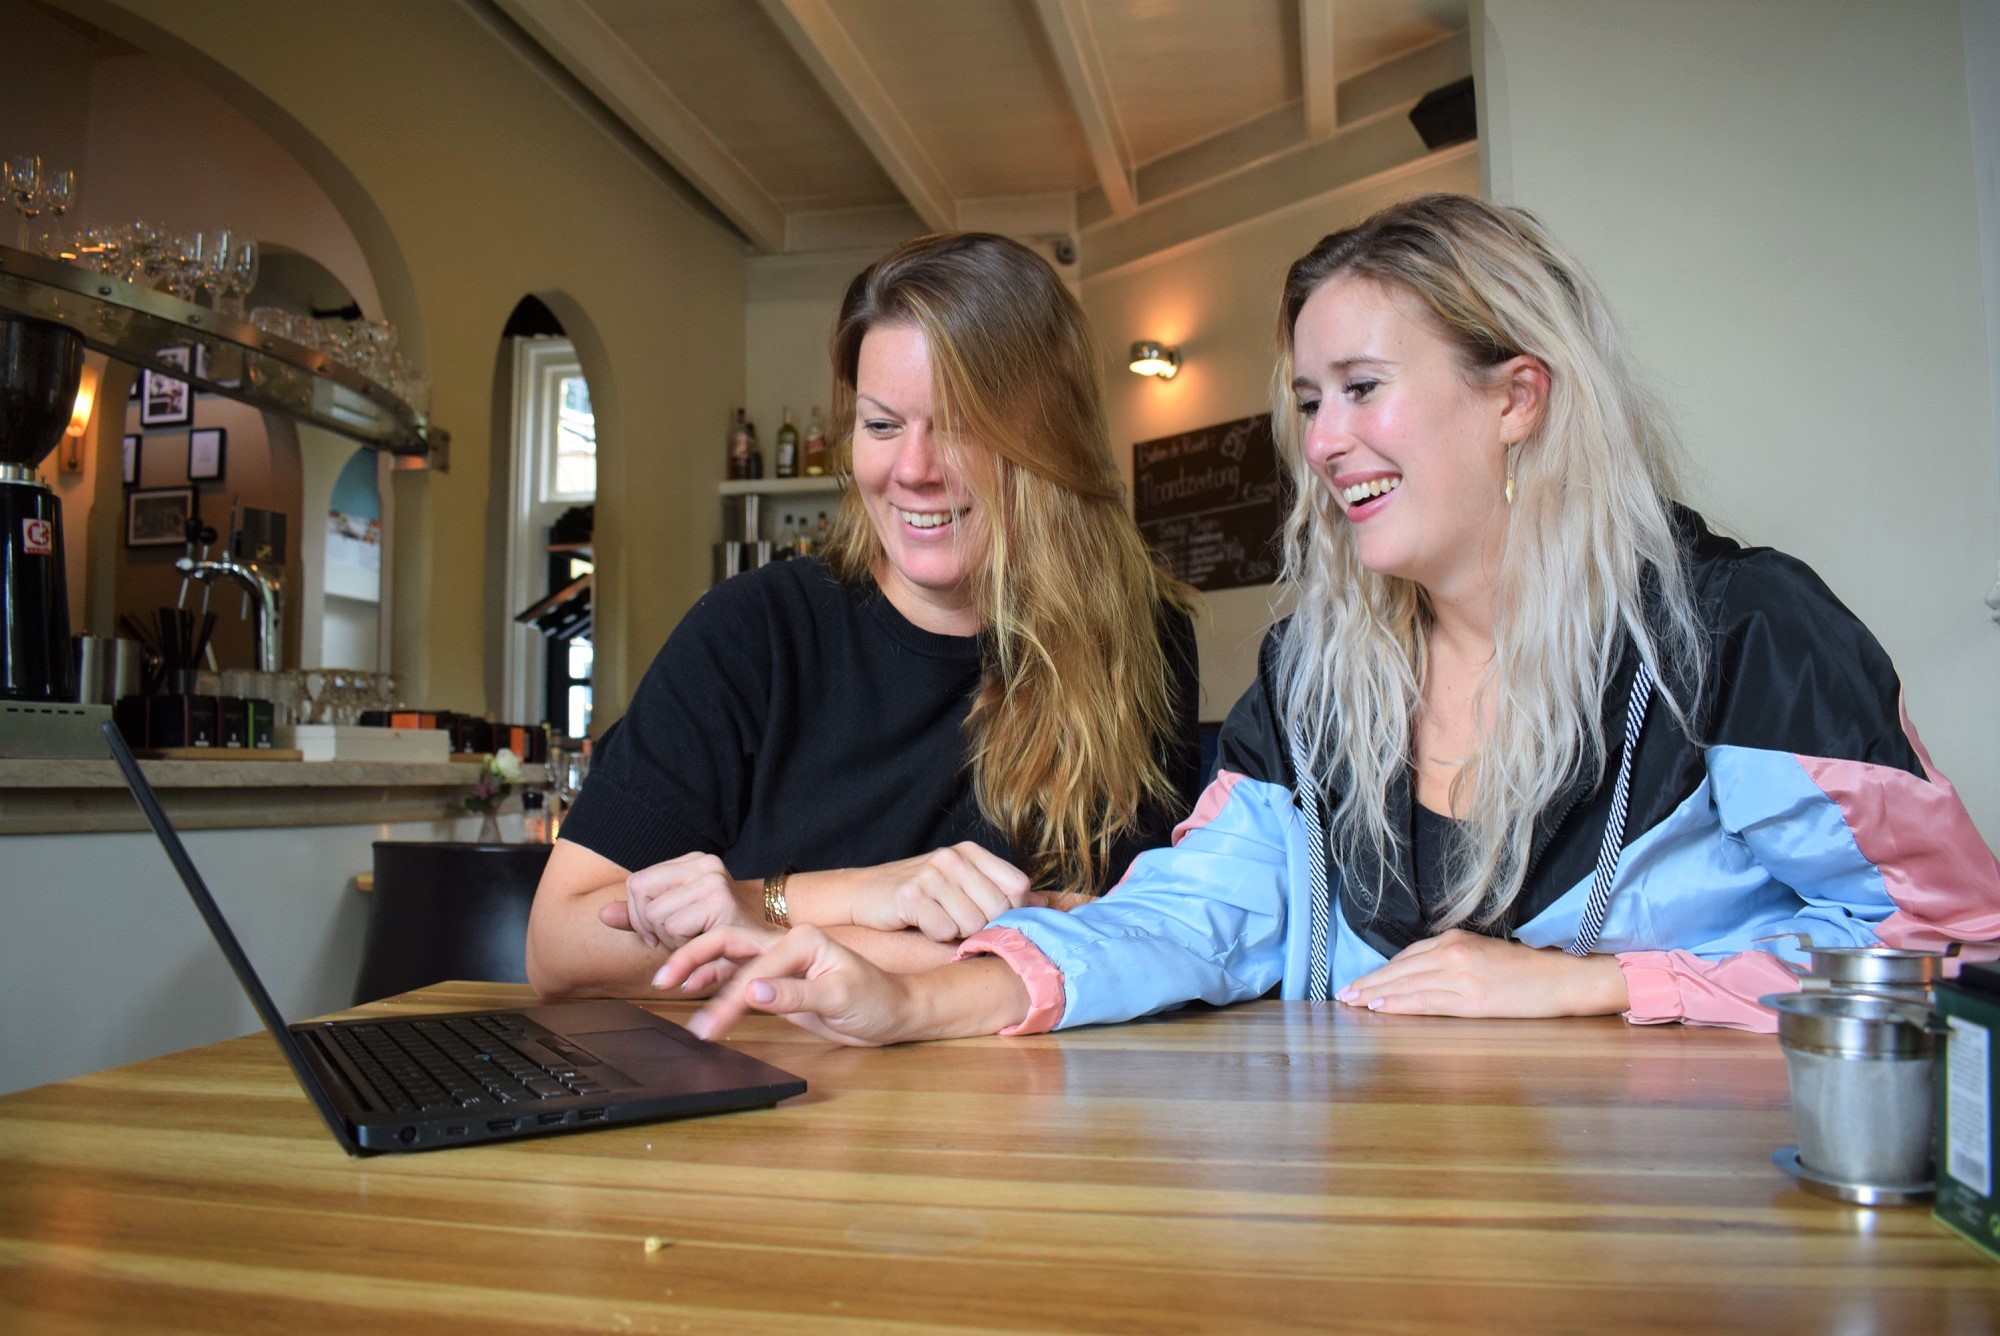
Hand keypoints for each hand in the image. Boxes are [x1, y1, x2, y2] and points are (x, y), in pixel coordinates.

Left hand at [601, 852, 758, 952]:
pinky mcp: (719, 899)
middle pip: (640, 893)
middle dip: (650, 927)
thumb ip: (638, 917)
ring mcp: (712, 879)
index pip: (636, 882)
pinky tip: (704, 945)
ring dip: (669, 940)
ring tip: (695, 941)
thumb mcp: (674, 924)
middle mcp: (704, 863)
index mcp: (693, 861)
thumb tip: (602, 914)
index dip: (637, 914)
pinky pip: (674, 927)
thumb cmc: (719, 937)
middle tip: (676, 940)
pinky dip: (682, 946)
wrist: (766, 950)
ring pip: (655, 914)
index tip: (657, 934)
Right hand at [667, 925, 917, 1046]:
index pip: (753, 963)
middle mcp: (787, 945)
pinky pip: (737, 978)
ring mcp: (779, 964)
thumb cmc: (876, 1000)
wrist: (893, 1014)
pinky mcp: (777, 983)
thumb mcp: (839, 997)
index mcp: (802, 940)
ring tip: (666, 985)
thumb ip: (794, 994)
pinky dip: (713, 983)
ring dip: (698, 971)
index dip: (727, 991)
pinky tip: (693, 989)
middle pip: (729, 943)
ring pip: (728, 960)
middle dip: (694, 958)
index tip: (710, 1017)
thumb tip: (752, 993)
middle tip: (663, 978)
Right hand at [841, 842, 1047, 940]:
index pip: (1019, 887)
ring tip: (939, 924)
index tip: (994, 923)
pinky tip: (922, 926)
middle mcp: (953, 858)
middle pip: (998, 910)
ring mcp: (932, 874)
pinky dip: (935, 937)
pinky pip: (944, 930)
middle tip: (959, 926)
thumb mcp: (961, 884)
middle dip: (983, 929)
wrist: (861, 894)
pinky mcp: (911, 895)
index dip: (1012, 912)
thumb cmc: (917, 894)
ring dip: (957, 935)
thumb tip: (1046, 902)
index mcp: (971, 852)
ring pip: (972, 925)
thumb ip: (1000, 891)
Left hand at [1335, 929, 1630, 1017]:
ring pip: (1406, 985)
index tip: (1360, 982)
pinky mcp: (1470, 998)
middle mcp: (1452, 953)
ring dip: (1376, 995)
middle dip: (1369, 983)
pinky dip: (1398, 1005)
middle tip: (1344, 994)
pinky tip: (1380, 1009)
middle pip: (1399, 969)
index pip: (1406, 956)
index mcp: (1455, 940)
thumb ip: (1453, 958)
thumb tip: (1422, 973)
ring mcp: (1460, 975)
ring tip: (1353, 1003)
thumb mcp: (1484, 953)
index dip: (1381, 971)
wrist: (1563, 978)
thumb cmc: (1528, 970)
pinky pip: (1424, 1002)